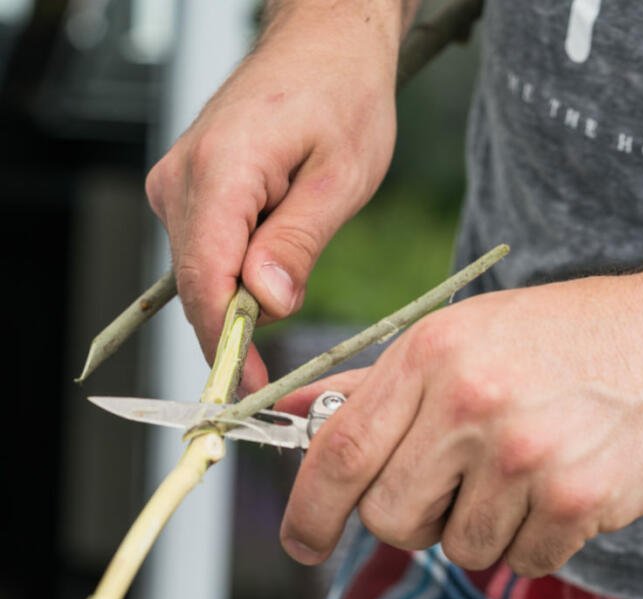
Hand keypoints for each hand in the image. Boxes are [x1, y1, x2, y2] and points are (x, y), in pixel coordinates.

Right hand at [145, 2, 400, 391]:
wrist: (323, 42)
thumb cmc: (341, 93)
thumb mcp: (342, 176)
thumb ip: (299, 243)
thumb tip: (267, 304)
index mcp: (223, 171)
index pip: (206, 281)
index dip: (227, 345)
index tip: (252, 387)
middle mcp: (183, 178)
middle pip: (196, 288)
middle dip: (237, 334)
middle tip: (278, 373)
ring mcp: (177, 184)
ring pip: (200, 276)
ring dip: (243, 302)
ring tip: (293, 277)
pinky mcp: (184, 192)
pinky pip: (204, 256)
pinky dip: (237, 278)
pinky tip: (274, 266)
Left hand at [279, 267, 642, 576]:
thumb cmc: (567, 340)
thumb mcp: (467, 336)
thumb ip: (381, 386)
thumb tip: (295, 416)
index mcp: (432, 354)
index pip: (340, 452)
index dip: (309, 511)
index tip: (302, 542)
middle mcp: (471, 403)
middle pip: (391, 519)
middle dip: (412, 523)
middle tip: (452, 492)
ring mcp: (526, 454)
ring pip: (460, 550)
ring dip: (485, 530)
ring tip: (526, 473)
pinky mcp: (576, 500)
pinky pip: (523, 562)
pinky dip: (538, 542)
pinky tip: (564, 490)